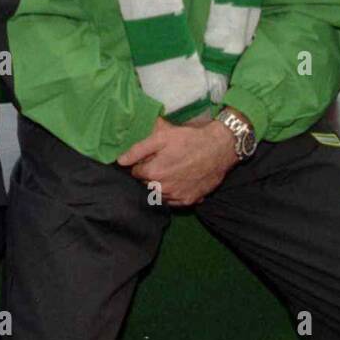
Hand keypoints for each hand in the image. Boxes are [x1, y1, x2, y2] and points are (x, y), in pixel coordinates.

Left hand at [117, 117, 238, 206]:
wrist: (219, 148)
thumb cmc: (189, 139)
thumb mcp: (162, 137)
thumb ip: (138, 150)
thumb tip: (120, 161)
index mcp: (153, 173)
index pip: (135, 173)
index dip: (142, 164)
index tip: (151, 157)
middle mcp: (163, 189)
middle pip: (146, 185)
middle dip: (150, 175)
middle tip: (162, 162)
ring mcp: (177, 197)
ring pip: (159, 194)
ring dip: (161, 185)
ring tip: (172, 171)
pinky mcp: (189, 201)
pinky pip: (174, 202)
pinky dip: (173, 194)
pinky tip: (180, 181)